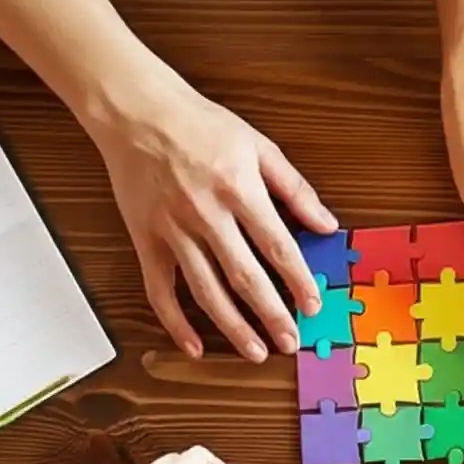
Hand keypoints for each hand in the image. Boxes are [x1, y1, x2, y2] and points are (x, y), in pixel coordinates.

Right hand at [85, 77, 336, 361]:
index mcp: (238, 188)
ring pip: (206, 291)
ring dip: (234, 327)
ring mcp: (172, 231)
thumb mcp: (257, 145)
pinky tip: (195, 346)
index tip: (313, 305)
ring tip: (257, 351)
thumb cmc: (200, 124)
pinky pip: (160, 291)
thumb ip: (295, 188)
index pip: (277, 245)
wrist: (136, 111)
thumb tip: (327, 224)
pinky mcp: (145, 241)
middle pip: (245, 276)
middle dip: (272, 314)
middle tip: (292, 341)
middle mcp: (206, 214)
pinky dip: (176, 323)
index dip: (298, 280)